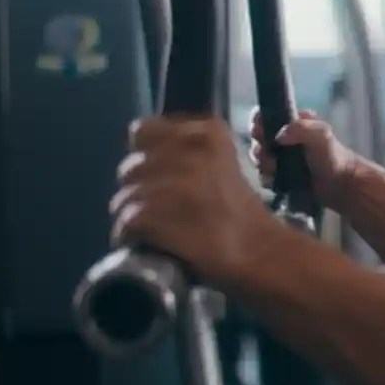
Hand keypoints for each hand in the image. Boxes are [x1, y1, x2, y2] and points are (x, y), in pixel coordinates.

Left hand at [111, 116, 275, 282]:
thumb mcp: (222, 163)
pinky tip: (146, 241)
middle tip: (158, 207)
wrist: (259, 253)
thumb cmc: (240, 212)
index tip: (159, 174)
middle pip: (131, 167)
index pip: (143, 131)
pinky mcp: (159, 215)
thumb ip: (188, 151)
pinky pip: (126, 221)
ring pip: (124, 196)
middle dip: (138, 189)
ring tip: (153, 228)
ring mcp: (174, 184)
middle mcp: (190, 151)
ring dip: (132, 215)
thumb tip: (145, 155)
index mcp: (207, 132)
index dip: (146, 155)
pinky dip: (130, 235)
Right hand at [249, 107, 357, 205]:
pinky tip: (274, 182)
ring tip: (274, 170)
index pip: (265, 115)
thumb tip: (278, 136)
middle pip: (258, 139)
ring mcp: (282, 157)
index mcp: (293, 121)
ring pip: (260, 158)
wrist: (342, 185)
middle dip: (260, 148)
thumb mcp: (321, 134)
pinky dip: (266, 178)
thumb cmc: (333, 156)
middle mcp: (285, 137)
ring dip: (263, 164)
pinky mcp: (281, 175)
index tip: (259, 134)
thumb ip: (300, 128)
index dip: (257, 124)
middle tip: (268, 156)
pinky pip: (265, 175)